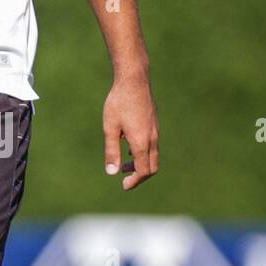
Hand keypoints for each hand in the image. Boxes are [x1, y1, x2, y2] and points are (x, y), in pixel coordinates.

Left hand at [102, 69, 158, 190]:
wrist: (134, 81)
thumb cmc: (119, 103)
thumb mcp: (110, 128)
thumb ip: (111, 151)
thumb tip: (111, 173)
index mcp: (141, 143)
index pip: (143, 171)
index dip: (134, 181)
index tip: (123, 185)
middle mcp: (152, 139)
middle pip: (152, 167)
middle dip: (139, 176)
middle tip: (124, 178)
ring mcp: (155, 131)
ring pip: (153, 156)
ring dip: (140, 164)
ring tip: (124, 164)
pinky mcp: (154, 125)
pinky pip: (152, 146)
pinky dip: (143, 153)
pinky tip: (129, 147)